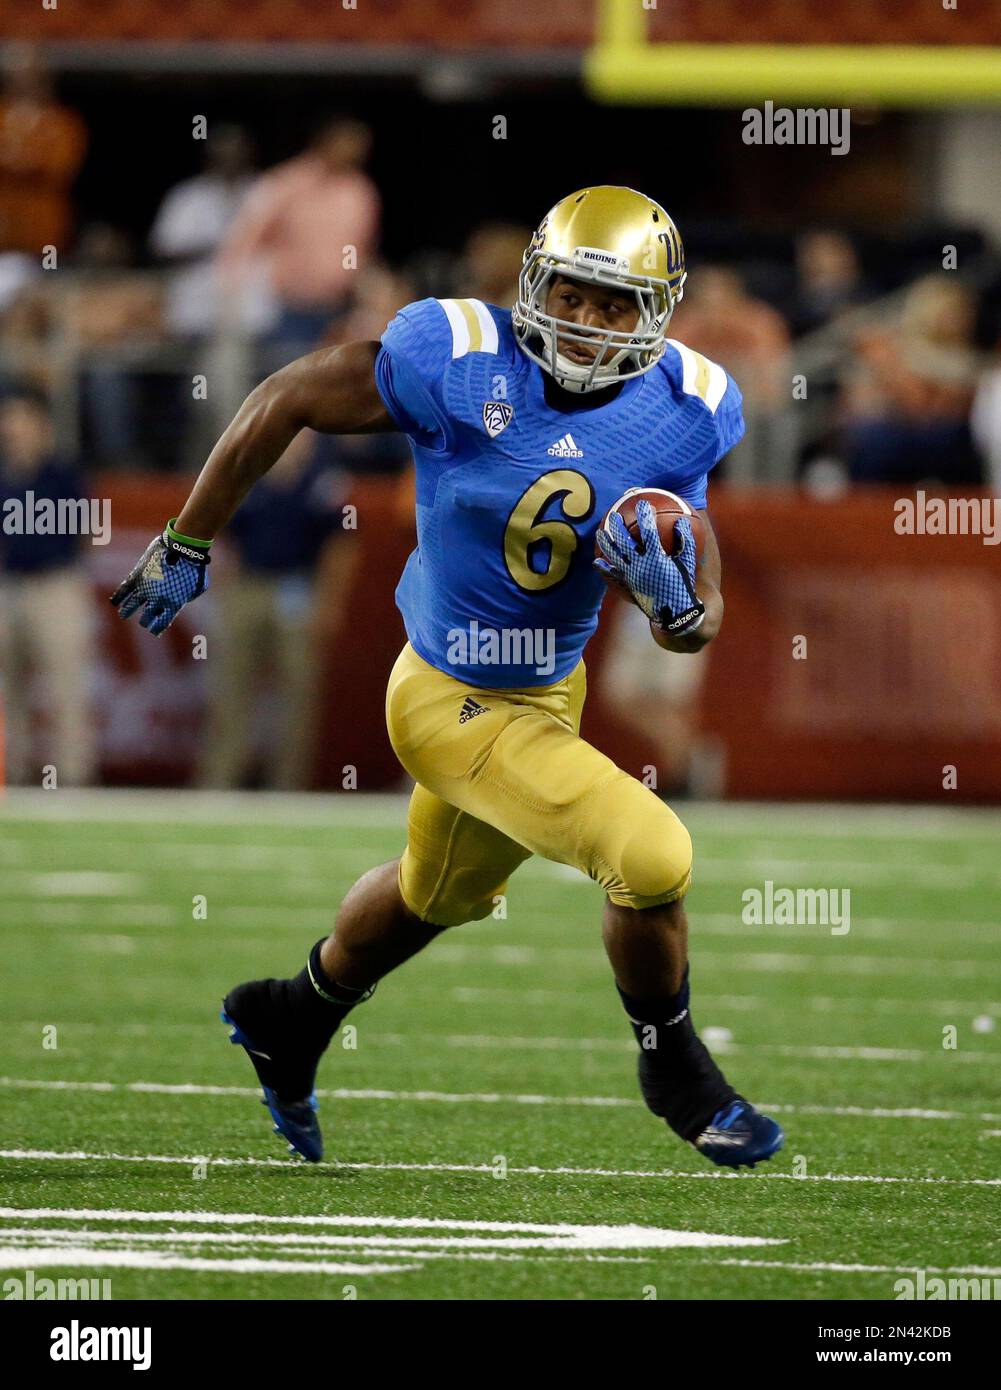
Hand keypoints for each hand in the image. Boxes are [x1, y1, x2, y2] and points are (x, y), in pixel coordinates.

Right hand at [110, 521, 210, 635]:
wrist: (183, 547)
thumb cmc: (195, 566)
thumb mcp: (199, 587)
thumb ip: (189, 597)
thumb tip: (182, 600)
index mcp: (174, 605)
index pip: (161, 623)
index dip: (156, 628)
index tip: (154, 630)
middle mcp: (157, 599)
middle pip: (146, 617)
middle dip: (145, 620)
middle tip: (143, 621)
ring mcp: (146, 588)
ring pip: (131, 605)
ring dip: (126, 611)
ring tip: (123, 615)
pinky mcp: (137, 576)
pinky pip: (123, 590)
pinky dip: (118, 597)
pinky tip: (114, 603)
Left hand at [595, 500, 704, 636]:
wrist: (675, 615)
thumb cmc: (683, 586)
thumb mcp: (688, 563)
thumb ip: (685, 542)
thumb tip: (681, 521)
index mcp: (656, 558)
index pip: (648, 531)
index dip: (645, 516)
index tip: (642, 503)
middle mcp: (640, 566)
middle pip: (624, 542)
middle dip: (618, 526)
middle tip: (614, 515)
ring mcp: (631, 577)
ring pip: (614, 557)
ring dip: (605, 543)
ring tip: (599, 533)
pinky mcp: (627, 587)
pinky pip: (613, 576)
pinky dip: (604, 568)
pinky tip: (597, 562)